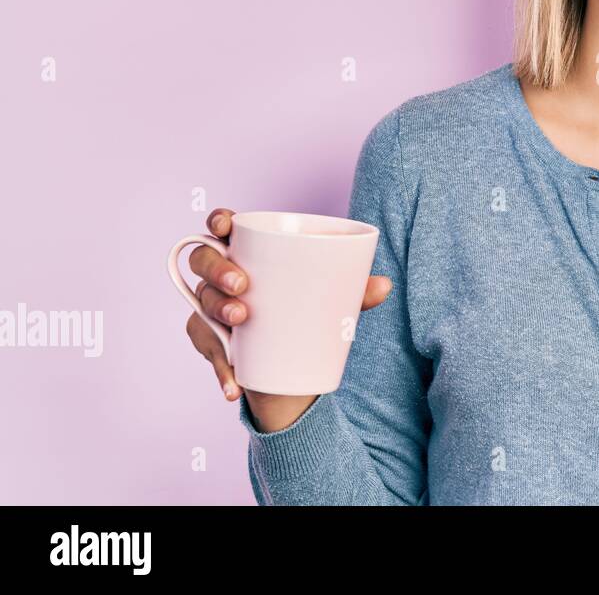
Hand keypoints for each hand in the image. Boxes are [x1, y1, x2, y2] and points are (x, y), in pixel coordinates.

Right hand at [182, 207, 392, 429]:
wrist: (291, 355)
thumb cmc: (306, 306)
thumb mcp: (331, 296)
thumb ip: (354, 290)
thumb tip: (386, 285)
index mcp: (247, 252)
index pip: (222, 227)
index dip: (217, 222)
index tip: (225, 227)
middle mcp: (221, 276)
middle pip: (204, 262)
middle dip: (219, 270)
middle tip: (243, 286)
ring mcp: (211, 308)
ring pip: (203, 304)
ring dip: (218, 312)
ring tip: (242, 319)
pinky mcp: (211, 340)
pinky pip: (210, 353)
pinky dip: (223, 371)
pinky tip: (233, 386)